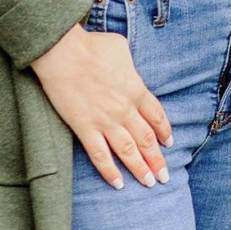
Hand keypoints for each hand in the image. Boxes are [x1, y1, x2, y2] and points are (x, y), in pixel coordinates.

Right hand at [30, 22, 171, 189]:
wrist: (63, 52)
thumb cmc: (91, 45)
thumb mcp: (120, 47)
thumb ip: (129, 63)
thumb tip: (130, 68)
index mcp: (136, 89)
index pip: (156, 117)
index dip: (164, 132)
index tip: (167, 143)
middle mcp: (125, 110)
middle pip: (146, 139)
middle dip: (157, 160)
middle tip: (164, 176)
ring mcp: (105, 121)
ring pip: (128, 152)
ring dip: (140, 169)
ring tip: (149, 183)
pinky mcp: (85, 127)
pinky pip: (100, 155)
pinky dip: (110, 171)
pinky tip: (118, 184)